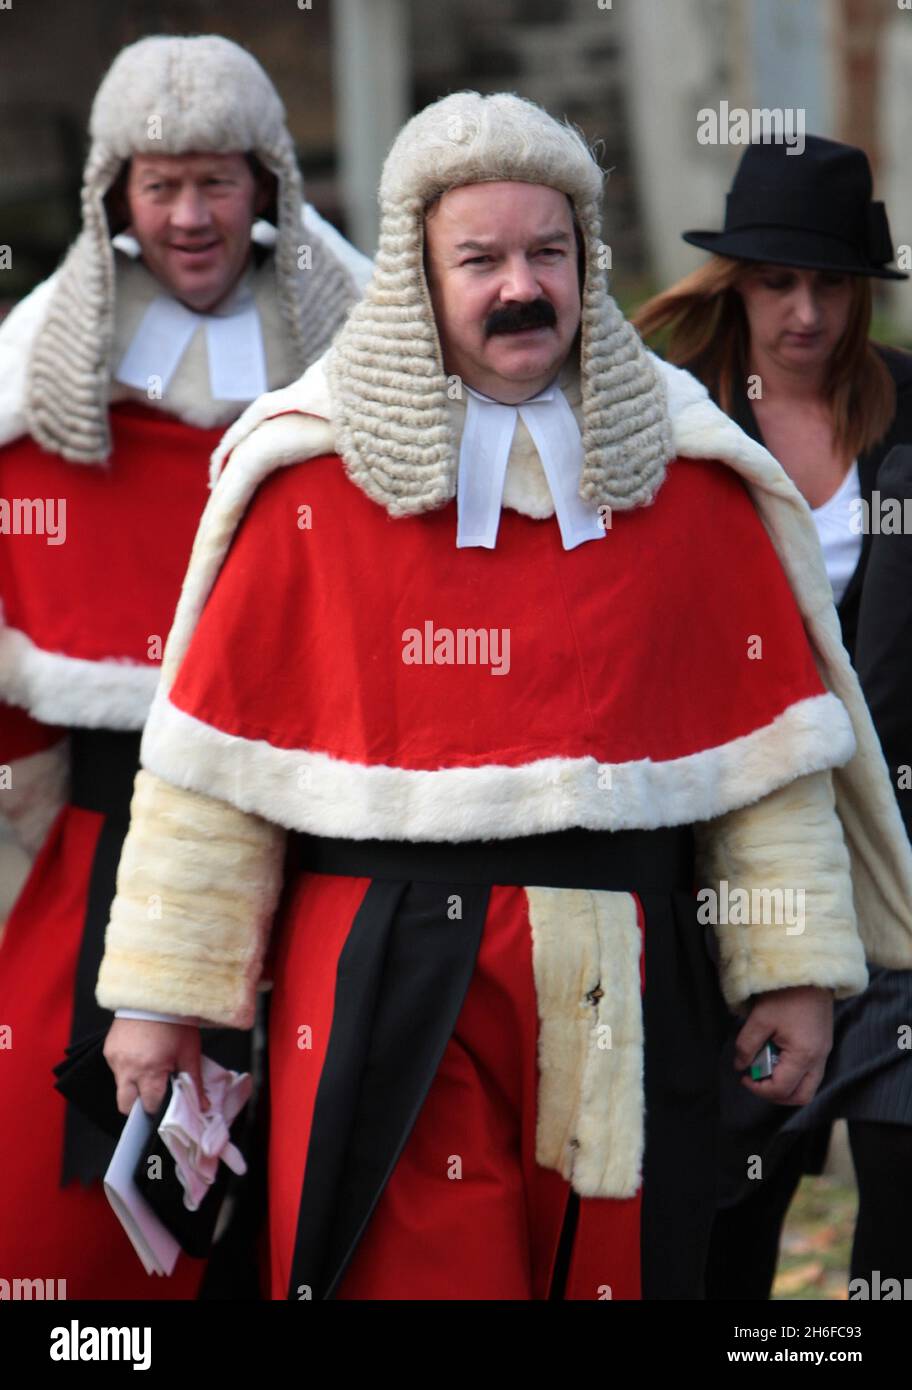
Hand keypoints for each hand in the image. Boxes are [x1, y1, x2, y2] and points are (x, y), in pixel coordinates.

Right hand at [103, 1017, 206, 1116]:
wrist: (156, 993)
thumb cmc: (175, 1023)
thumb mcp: (189, 1052)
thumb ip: (194, 1083)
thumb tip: (203, 1106)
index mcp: (149, 1071)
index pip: (149, 1106)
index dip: (158, 1108)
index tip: (166, 1103)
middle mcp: (127, 1068)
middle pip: (125, 1105)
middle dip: (139, 1106)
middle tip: (154, 1094)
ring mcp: (115, 1059)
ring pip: (120, 1087)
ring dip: (133, 1086)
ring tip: (150, 1070)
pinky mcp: (108, 1050)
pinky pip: (116, 1070)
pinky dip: (127, 1069)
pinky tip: (141, 1056)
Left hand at [734, 985, 832, 1105]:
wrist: (809, 971)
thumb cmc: (784, 994)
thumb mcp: (759, 1019)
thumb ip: (747, 1046)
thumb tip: (740, 1066)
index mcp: (804, 1055)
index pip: (782, 1089)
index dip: (759, 1089)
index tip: (744, 1077)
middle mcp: (819, 1058)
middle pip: (801, 1096)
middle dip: (776, 1095)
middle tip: (757, 1080)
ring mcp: (824, 1052)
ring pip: (809, 1085)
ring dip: (786, 1084)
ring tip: (766, 1068)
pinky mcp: (824, 1044)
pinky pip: (811, 1071)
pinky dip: (794, 1073)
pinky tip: (778, 1056)